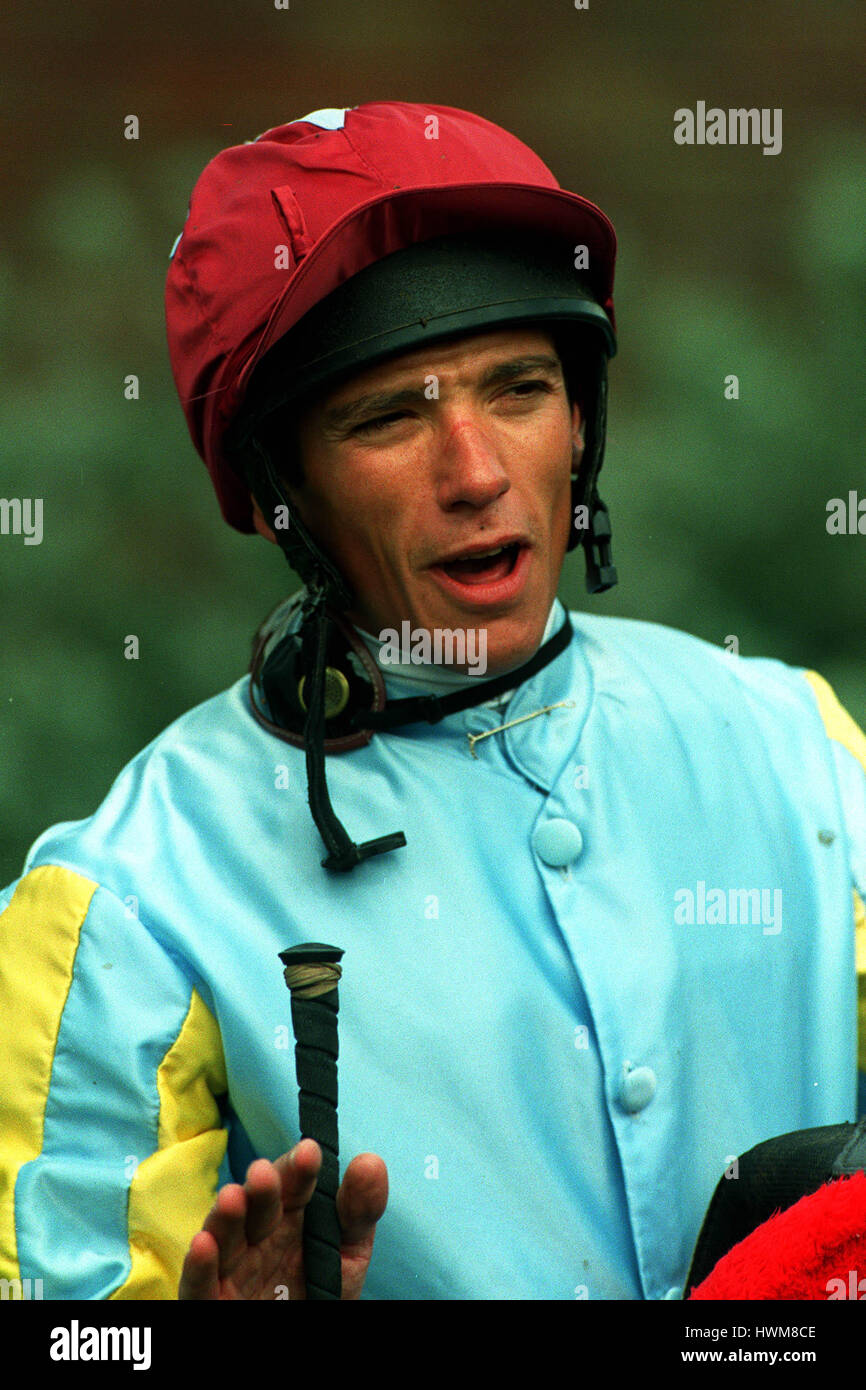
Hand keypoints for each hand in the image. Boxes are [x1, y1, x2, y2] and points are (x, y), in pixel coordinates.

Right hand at [178, 1139, 387, 1299]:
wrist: (302, 1331)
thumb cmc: (321, 1288)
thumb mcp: (348, 1251)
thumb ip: (360, 1211)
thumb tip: (371, 1161)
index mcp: (291, 1215)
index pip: (294, 1184)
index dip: (299, 1168)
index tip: (310, 1151)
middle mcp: (258, 1235)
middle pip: (257, 1206)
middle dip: (260, 1188)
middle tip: (263, 1172)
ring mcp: (233, 1267)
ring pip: (225, 1237)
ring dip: (225, 1216)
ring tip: (232, 1197)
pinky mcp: (212, 1300)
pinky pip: (200, 1283)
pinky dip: (199, 1264)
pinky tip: (203, 1243)